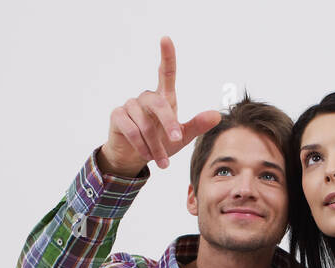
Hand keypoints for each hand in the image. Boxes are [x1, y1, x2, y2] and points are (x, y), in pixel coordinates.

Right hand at [100, 36, 221, 175]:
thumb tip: (217, 115)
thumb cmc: (159, 144)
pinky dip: (141, 146)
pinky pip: (131, 130)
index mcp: (163, 99)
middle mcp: (146, 98)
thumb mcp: (181, 137)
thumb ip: (197, 125)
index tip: (165, 39)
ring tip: (162, 161)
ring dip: (155, 145)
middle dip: (168, 122)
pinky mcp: (117, 116)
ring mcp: (130, 105)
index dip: (167, 56)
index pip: (166, 73)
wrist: (134, 158)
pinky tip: (146, 156)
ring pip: (145, 124)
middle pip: (158, 103)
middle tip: (176, 140)